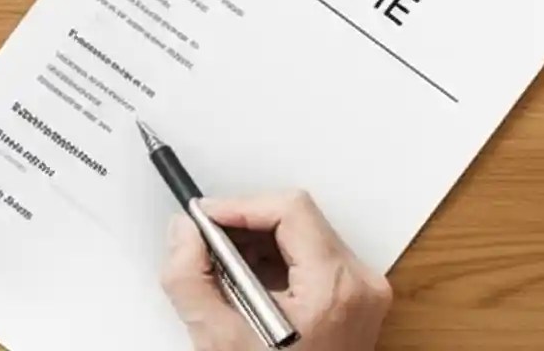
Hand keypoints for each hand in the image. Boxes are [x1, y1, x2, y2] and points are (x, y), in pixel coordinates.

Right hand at [160, 191, 391, 350]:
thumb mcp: (220, 342)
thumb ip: (190, 279)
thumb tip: (183, 233)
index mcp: (334, 287)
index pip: (290, 210)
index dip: (239, 206)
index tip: (205, 219)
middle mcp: (359, 283)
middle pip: (295, 218)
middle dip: (242, 227)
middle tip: (205, 247)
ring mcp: (360, 290)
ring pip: (300, 234)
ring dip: (254, 245)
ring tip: (223, 275)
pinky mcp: (353, 297)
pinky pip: (309, 256)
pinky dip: (271, 261)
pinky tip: (246, 288)